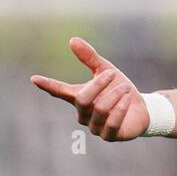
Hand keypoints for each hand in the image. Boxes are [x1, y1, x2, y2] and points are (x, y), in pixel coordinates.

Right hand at [30, 37, 149, 141]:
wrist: (142, 109)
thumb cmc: (119, 90)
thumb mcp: (106, 70)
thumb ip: (90, 58)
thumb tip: (72, 40)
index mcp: (79, 98)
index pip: (60, 91)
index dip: (48, 85)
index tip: (34, 78)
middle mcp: (83, 114)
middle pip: (83, 99)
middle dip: (98, 84)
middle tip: (112, 73)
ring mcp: (95, 127)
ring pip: (99, 110)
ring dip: (114, 95)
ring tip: (126, 87)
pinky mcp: (109, 136)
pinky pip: (112, 122)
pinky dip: (121, 108)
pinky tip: (128, 98)